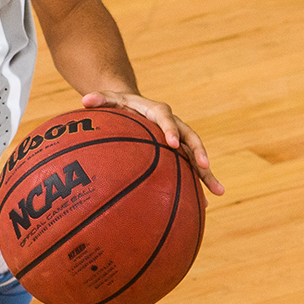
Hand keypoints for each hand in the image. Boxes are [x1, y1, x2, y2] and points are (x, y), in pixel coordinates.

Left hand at [81, 90, 224, 195]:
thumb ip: (100, 99)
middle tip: (205, 166)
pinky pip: (189, 169)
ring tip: (218, 192)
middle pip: (190, 137)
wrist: (131, 105)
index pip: (166, 117)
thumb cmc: (119, 104)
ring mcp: (178, 140)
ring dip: (207, 173)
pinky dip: (196, 185)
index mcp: (157, 111)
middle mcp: (173, 125)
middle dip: (198, 152)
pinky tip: (204, 205)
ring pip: (195, 156)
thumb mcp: (109, 98)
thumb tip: (85, 100)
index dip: (171, 129)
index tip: (172, 143)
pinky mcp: (178, 153)